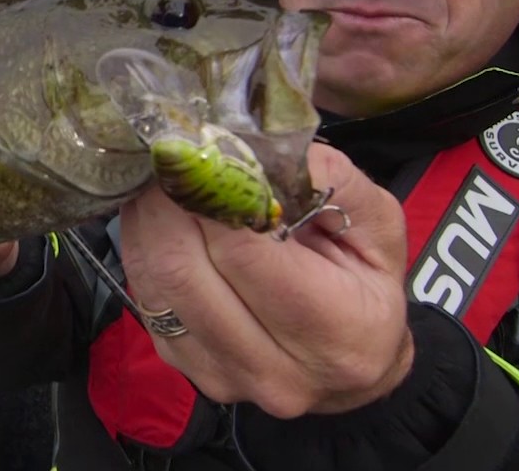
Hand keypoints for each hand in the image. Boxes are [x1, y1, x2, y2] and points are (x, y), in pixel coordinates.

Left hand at [119, 142, 411, 416]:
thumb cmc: (366, 283)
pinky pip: (144, 295)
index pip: (246, 252)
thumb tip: (261, 143)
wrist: (353, 363)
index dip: (212, 193)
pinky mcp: (183, 365)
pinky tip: (154, 213)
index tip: (198, 146)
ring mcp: (222, 374)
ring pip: (155, 282)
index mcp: (338, 334)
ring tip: (155, 173)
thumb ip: (332, 180)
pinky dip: (140, 245)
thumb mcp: (377, 225)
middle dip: (165, 200)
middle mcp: (275, 371)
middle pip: (185, 269)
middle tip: (165, 149)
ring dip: (145, 219)